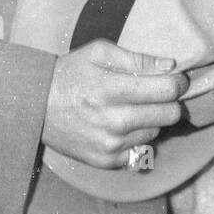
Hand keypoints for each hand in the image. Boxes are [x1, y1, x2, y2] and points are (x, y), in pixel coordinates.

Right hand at [42, 39, 187, 168]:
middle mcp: (113, 120)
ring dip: (152, 120)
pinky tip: (124, 126)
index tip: (175, 79)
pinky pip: (141, 150)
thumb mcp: (99, 52)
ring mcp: (110, 144)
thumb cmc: (70, 73)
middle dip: (170, 101)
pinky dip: (138, 138)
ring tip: (134, 108)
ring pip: (157, 132)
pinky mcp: (106, 161)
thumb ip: (137, 58)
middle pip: (169, 115)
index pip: (167, 90)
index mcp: (111, 89)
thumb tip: (170, 66)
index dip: (178, 82)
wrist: (35, 106)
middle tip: (158, 93)